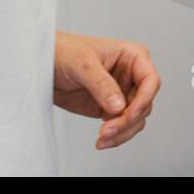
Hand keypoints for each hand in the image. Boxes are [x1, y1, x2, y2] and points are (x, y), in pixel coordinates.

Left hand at [53, 30, 160, 150]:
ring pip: (136, 119)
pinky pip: (122, 126)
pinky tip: (101, 141)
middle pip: (144, 104)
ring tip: (102, 139)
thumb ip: (102, 85)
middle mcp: (132, 75)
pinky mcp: (110, 109)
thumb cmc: (64, 52)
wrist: (43, 65)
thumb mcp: (83, 64)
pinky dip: (115, 136)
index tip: (128, 114)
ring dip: (122, 132)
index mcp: (132, 56)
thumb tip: (119, 106)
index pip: (150, 80)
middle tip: (107, 130)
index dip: (144, 99)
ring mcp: (122, 93)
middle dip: (128, 120)